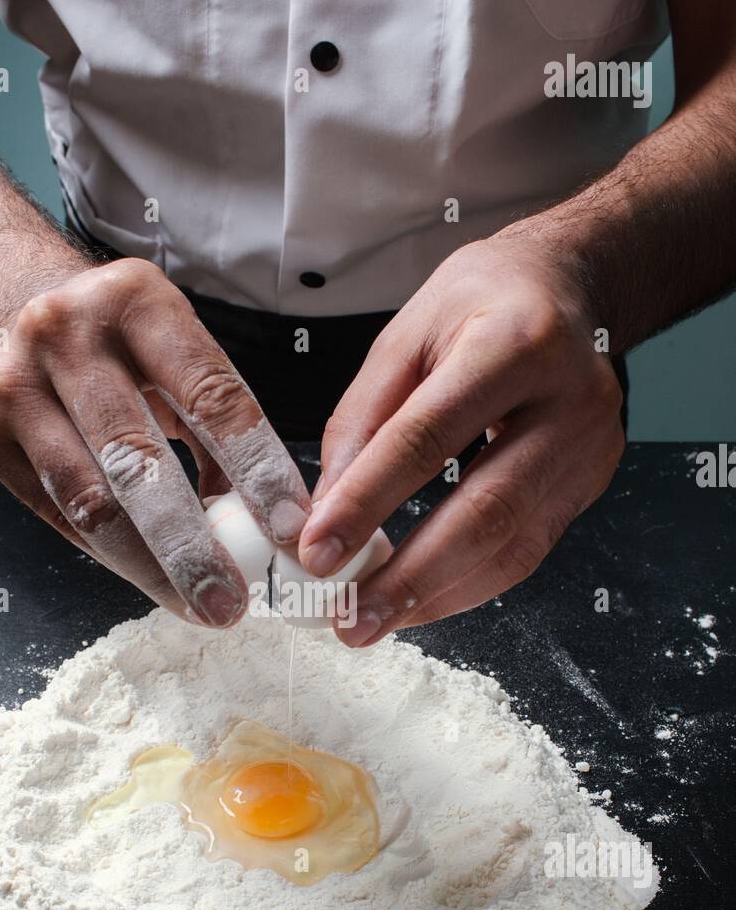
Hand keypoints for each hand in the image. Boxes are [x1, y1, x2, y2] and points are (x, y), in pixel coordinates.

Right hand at [0, 257, 309, 625]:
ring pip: (91, 501)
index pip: (210, 396)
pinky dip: (113, 555)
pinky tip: (151, 577)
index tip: (289, 530)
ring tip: (197, 605)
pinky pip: (61, 516)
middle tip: (231, 599)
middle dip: (191, 544)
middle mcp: (67, 336)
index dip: (256, 470)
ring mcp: (17, 385)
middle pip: (138, 459)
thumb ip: (221, 427)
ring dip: (150, 567)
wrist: (17, 307)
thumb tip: (263, 525)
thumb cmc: (126, 346)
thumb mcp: (181, 354)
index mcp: (137, 302)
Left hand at [297, 234, 624, 644]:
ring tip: (374, 621)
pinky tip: (421, 600)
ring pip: (514, 545)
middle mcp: (569, 398)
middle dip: (410, 576)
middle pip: (486, 509)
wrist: (567, 287)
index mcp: (513, 343)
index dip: (368, 501)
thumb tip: (326, 509)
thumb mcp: (406, 336)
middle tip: (351, 621)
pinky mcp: (592, 480)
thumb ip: (362, 419)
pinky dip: (468, 583)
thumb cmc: (479, 305)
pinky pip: (528, 549)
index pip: (428, 437)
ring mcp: (591, 445)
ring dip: (438, 595)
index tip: (317, 552)